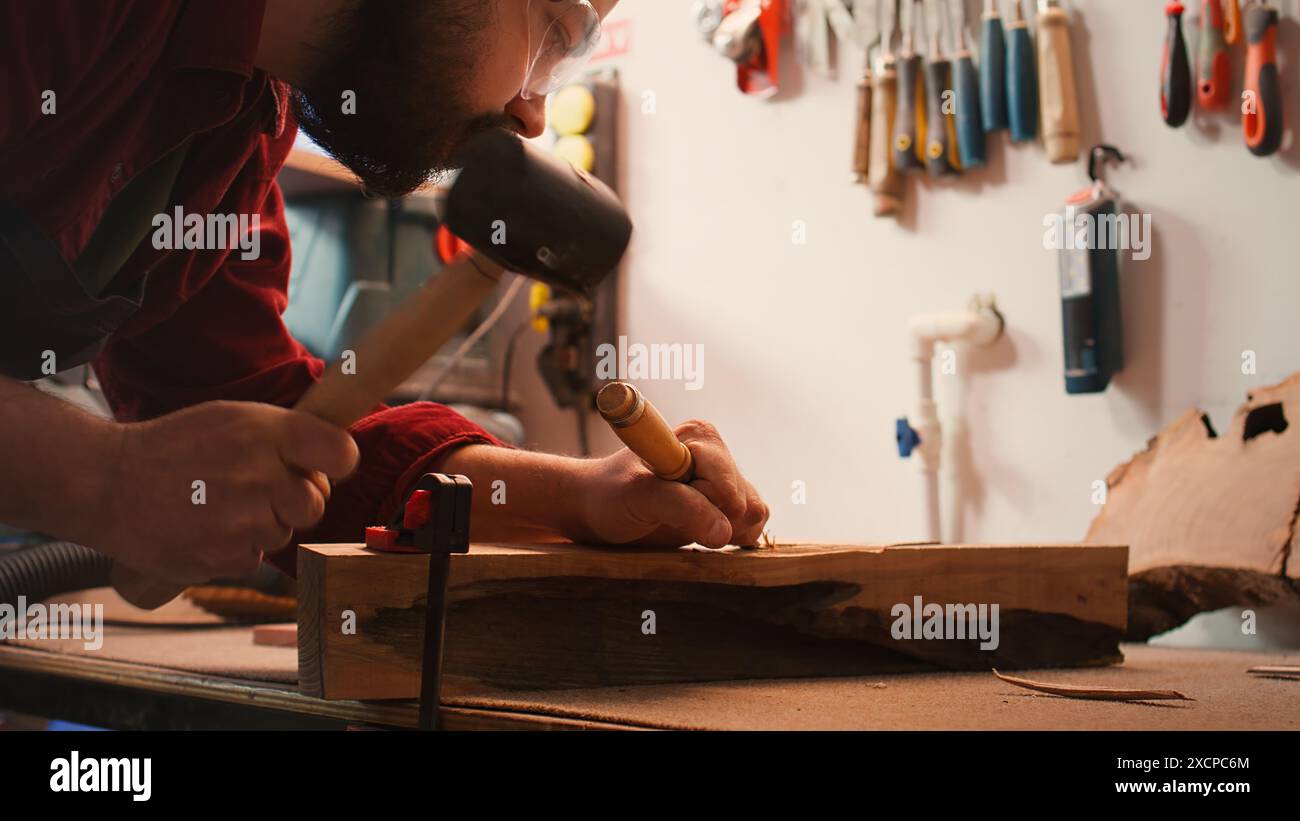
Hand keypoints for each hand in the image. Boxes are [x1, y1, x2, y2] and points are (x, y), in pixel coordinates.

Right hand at [92, 401, 358, 583]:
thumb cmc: (176, 447)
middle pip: (316, 503)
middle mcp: (259, 476)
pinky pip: (253, 558)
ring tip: (219, 504)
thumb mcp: (232, 417)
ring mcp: (241, 522)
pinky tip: (205, 527)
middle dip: (294, 499)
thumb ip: (285, 435)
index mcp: (265, 432)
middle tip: (258, 487)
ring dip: (262, 524)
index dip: (338, 463)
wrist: (106, 484)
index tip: (326, 465)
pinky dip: (235, 548)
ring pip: (284, 533)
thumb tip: (338, 458)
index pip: (342, 454)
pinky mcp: (222, 558)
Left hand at [579, 420, 769, 547]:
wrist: (598, 509)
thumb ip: (682, 507)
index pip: (725, 487)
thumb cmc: (611, 496)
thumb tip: (724, 531)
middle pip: (744, 503)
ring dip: (721, 532)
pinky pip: (753, 525)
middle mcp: (717, 454)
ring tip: (680, 523)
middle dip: (710, 520)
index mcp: (699, 438)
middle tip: (669, 515)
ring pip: (753, 515)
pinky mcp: (729, 504)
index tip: (664, 501)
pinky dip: (730, 537)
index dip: (699, 506)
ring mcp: (726, 479)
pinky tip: (697, 532)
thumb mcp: (638, 497)